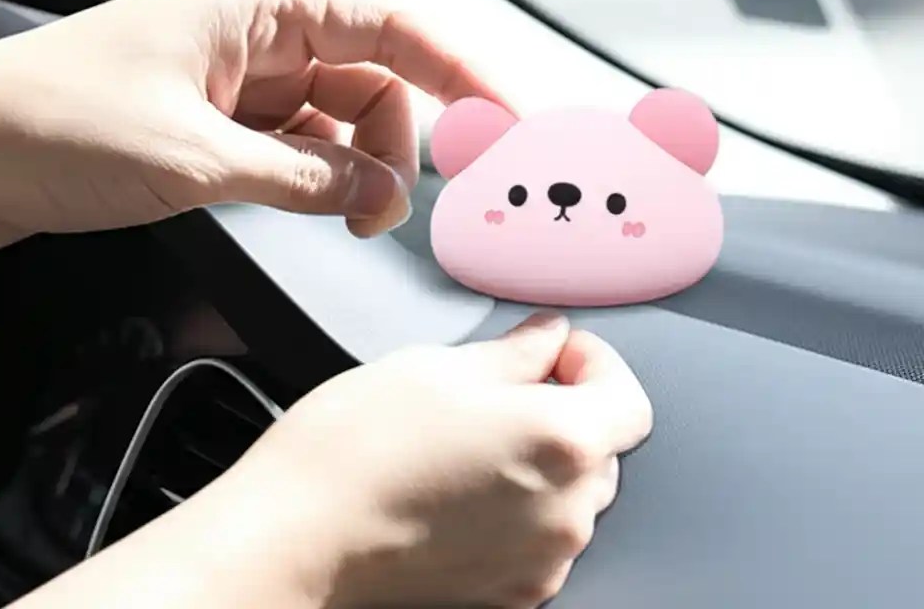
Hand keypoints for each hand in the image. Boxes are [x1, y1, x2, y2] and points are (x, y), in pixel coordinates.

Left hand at [0, 0, 506, 252]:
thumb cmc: (45, 123)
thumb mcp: (197, 160)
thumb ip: (302, 181)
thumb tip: (374, 197)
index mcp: (252, 11)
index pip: (387, 25)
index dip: (456, 67)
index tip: (502, 112)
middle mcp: (246, 41)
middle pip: (367, 80)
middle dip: (396, 143)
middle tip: (395, 208)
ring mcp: (228, 86)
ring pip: (331, 123)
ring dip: (354, 172)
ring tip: (355, 221)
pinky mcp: (205, 130)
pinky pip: (290, 151)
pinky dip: (313, 184)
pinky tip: (318, 213)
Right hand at [180, 313, 651, 607]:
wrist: (294, 536)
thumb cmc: (351, 454)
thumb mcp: (437, 367)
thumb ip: (515, 352)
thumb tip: (545, 340)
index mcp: (562, 441)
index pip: (629, 397)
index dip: (594, 363)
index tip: (558, 353)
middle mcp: (566, 511)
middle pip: (601, 449)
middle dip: (565, 410)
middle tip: (503, 389)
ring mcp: (540, 560)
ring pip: (570, 497)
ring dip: (540, 464)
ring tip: (468, 443)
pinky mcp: (509, 594)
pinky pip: (537, 540)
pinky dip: (516, 511)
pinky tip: (458, 488)